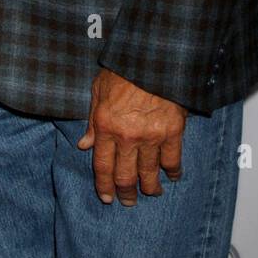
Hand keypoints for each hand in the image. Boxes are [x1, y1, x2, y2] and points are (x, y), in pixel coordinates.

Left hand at [78, 68, 187, 203]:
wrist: (154, 57)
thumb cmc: (123, 69)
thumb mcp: (99, 90)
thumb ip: (92, 120)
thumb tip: (84, 145)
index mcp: (106, 125)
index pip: (102, 166)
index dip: (104, 186)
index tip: (107, 198)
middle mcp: (127, 136)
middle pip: (125, 176)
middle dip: (126, 193)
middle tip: (128, 201)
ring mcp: (151, 137)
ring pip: (149, 174)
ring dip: (150, 188)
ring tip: (151, 193)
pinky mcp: (173, 132)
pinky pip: (172, 161)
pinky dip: (173, 172)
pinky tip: (172, 177)